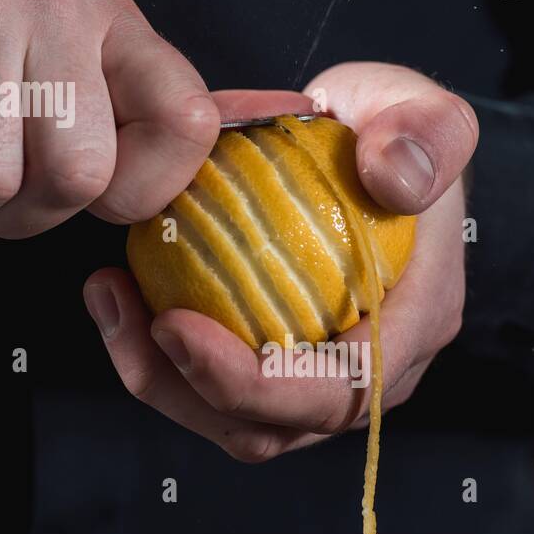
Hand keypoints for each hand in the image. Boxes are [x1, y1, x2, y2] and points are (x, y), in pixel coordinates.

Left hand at [83, 62, 477, 460]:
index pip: (337, 390)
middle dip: (184, 386)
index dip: (251, 383)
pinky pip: (211, 381)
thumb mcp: (419, 109)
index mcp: (413, 321)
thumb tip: (393, 178)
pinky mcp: (274, 357)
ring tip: (108, 297)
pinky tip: (117, 288)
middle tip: (125, 313)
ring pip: (231, 417)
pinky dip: (156, 351)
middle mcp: (372, 368)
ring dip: (158, 375)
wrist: (376, 143)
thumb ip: (424, 134)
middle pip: (271, 424)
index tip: (173, 326)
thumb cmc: (397, 129)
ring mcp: (319, 371)